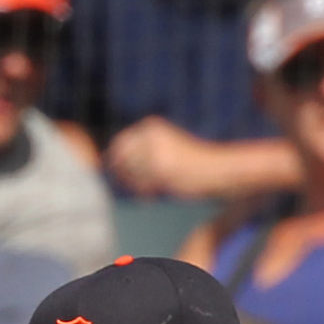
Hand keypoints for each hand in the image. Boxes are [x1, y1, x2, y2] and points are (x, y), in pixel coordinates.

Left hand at [104, 117, 227, 200]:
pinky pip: (140, 185)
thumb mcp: (164, 146)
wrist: (216, 169)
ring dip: (134, 186)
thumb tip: (108, 161)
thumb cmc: (189, 162)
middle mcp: (151, 136)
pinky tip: (151, 197)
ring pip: (129, 174)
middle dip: (122, 175)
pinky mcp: (161, 170)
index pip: (119, 143)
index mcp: (151, 126)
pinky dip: (143, 193)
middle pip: (120, 159)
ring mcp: (155, 152)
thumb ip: (140, 150)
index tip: (118, 175)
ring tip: (148, 192)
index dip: (115, 161)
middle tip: (135, 187)